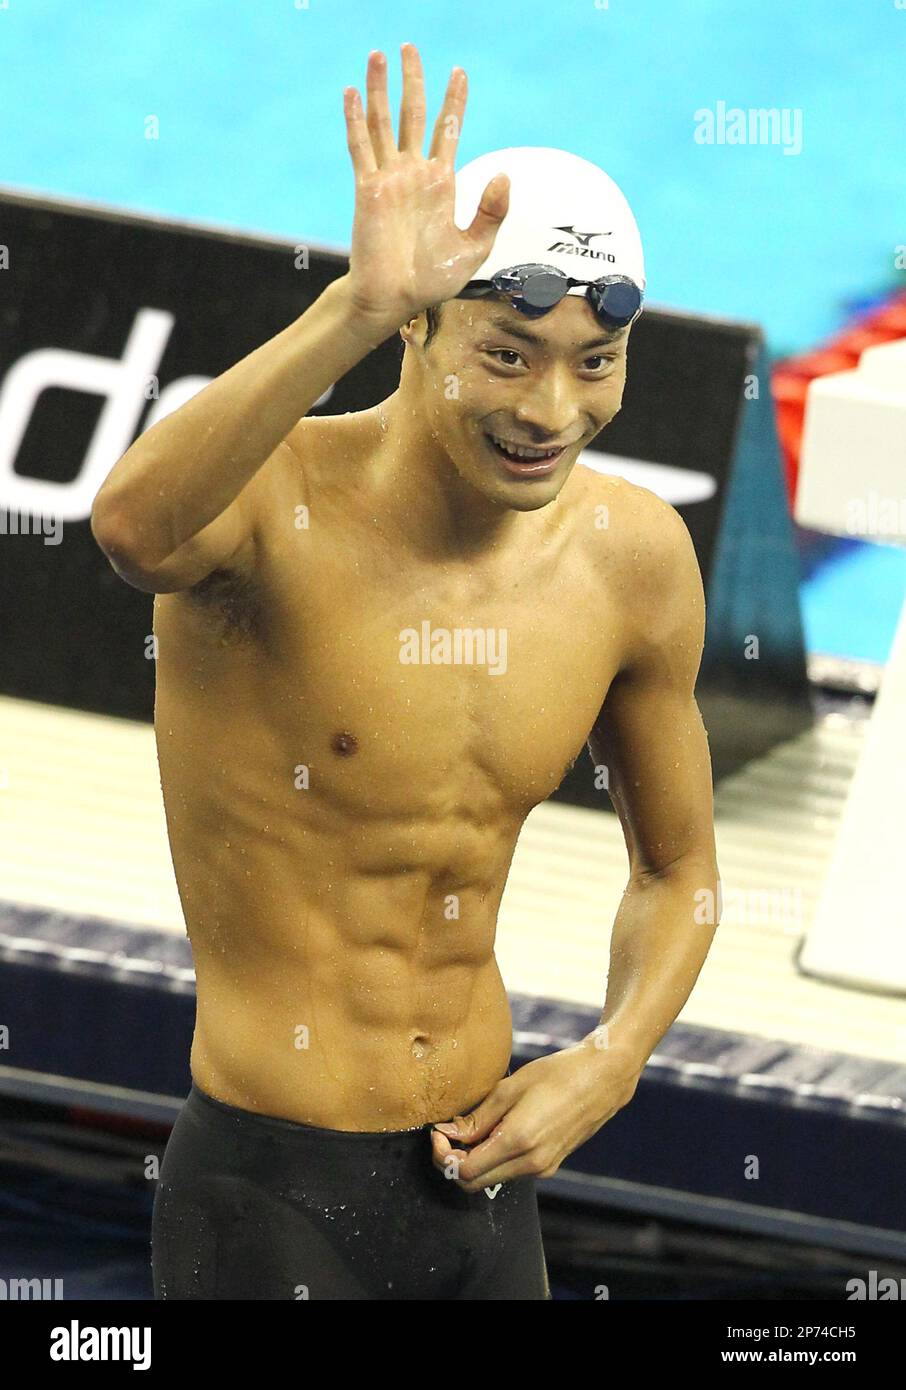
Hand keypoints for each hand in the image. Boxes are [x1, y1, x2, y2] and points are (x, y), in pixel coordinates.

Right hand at [341, 44, 509, 333]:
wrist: (397, 298)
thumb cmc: (432, 279)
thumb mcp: (475, 248)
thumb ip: (491, 213)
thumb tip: (504, 174)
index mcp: (440, 183)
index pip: (448, 130)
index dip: (453, 101)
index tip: (459, 73)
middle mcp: (413, 173)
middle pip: (413, 114)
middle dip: (413, 80)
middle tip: (409, 47)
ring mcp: (389, 178)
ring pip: (383, 122)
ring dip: (380, 88)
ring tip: (379, 54)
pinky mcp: (367, 189)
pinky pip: (361, 147)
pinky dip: (355, 119)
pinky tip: (351, 92)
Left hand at [429, 1044, 641, 1193]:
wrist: (603, 1078)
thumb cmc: (557, 1074)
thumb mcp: (511, 1087)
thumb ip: (478, 1116)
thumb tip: (449, 1133)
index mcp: (519, 1141)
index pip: (466, 1170)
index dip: (444, 1157)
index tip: (437, 1134)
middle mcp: (531, 1163)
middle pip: (476, 1183)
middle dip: (454, 1163)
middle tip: (446, 1136)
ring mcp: (543, 1167)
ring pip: (493, 1178)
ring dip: (474, 1161)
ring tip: (470, 1128)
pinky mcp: (550, 1164)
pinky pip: (511, 1170)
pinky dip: (494, 1158)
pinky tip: (494, 1131)